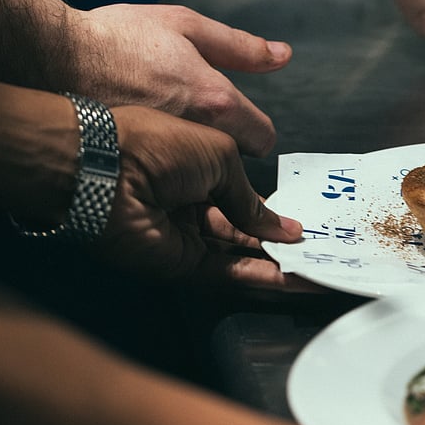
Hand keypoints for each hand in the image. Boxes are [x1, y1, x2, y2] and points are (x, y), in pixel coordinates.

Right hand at [72, 4, 289, 156]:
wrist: (50, 57)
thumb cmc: (114, 38)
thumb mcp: (185, 25)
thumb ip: (240, 46)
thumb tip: (281, 55)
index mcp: (215, 100)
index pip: (264, 140)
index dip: (255, 129)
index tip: (239, 121)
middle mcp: (195, 134)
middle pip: (233, 160)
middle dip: (225, 145)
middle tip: (199, 123)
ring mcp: (166, 155)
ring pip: (200, 172)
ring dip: (194, 158)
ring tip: (167, 133)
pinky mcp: (137, 165)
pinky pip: (166, 176)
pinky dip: (162, 164)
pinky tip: (142, 143)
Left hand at [99, 105, 307, 288]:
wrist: (107, 172)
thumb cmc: (157, 145)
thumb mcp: (221, 156)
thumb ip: (251, 199)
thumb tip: (282, 227)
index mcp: (196, 171)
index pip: (240, 197)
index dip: (270, 211)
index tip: (301, 222)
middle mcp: (189, 206)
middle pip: (242, 230)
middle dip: (279, 241)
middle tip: (316, 251)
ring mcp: (185, 238)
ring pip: (239, 256)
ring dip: (277, 263)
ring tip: (316, 268)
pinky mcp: (181, 265)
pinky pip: (228, 272)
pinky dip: (261, 277)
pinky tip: (292, 279)